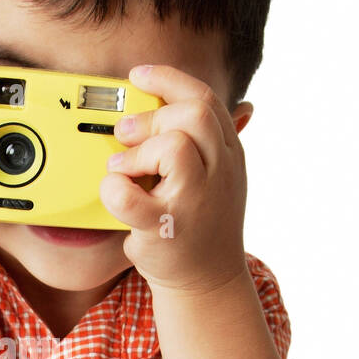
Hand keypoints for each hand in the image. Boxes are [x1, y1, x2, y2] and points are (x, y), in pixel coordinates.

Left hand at [99, 65, 251, 293]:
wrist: (207, 283)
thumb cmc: (204, 228)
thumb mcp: (223, 179)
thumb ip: (220, 144)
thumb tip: (244, 108)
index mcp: (229, 155)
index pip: (204, 99)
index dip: (167, 79)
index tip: (138, 75)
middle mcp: (219, 174)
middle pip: (193, 114)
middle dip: (151, 116)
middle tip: (125, 133)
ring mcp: (195, 202)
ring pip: (172, 146)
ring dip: (136, 153)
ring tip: (123, 170)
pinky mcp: (166, 230)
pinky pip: (131, 198)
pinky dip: (114, 190)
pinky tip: (116, 193)